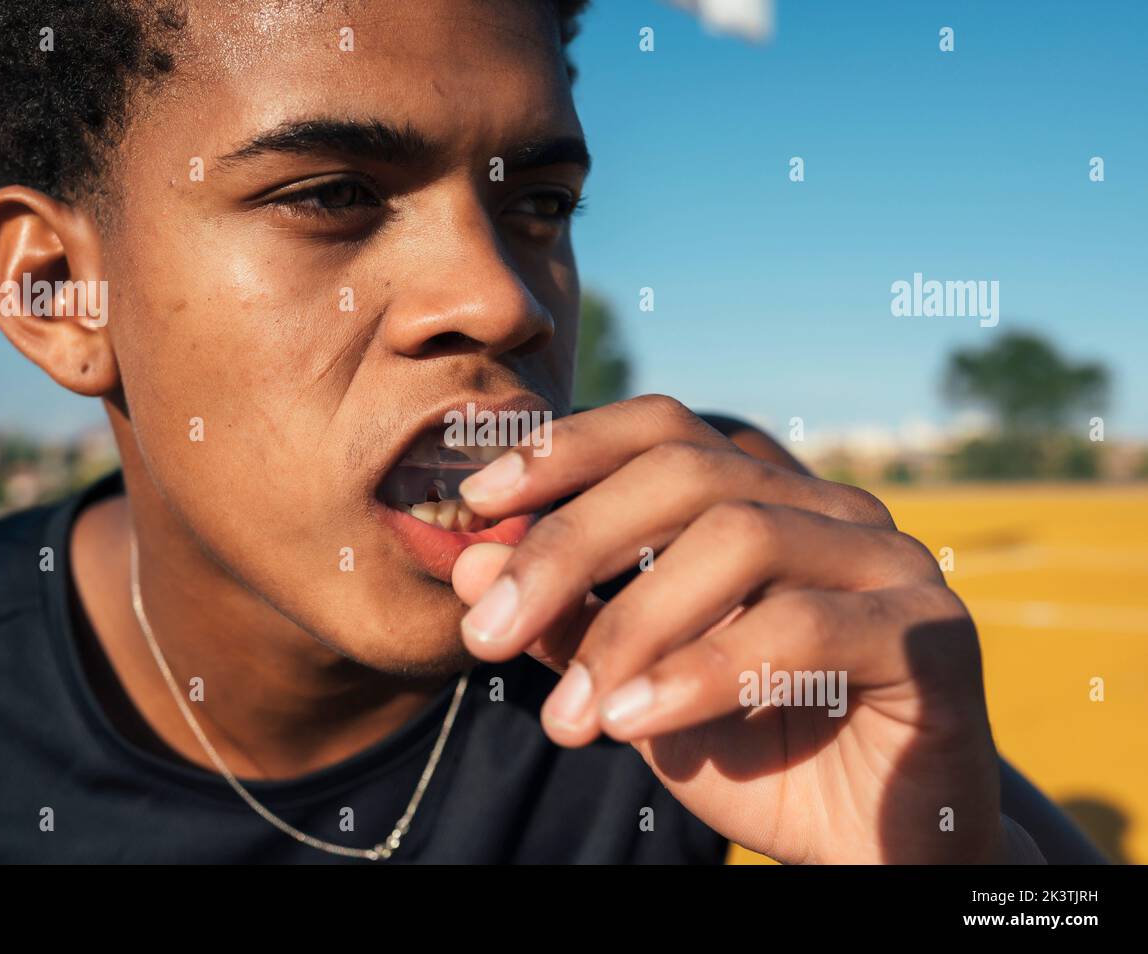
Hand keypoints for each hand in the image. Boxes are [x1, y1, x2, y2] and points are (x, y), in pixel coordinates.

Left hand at [451, 395, 1004, 863]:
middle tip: (488, 631)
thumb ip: (567, 625)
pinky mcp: (929, 633)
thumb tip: (472, 561)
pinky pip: (799, 626)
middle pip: (687, 472)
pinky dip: (699, 672)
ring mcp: (888, 562)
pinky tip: (634, 724)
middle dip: (571, 547)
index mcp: (766, 502)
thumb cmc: (759, 757)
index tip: (477, 501)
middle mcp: (829, 512)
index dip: (568, 450)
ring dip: (629, 626)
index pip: (663, 431)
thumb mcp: (637, 690)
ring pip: (739, 538)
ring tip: (570, 719)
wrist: (875, 854)